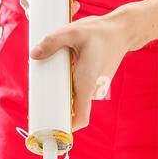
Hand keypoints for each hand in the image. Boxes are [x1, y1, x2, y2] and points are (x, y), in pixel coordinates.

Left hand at [29, 0, 157, 130]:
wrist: (123, 31)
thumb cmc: (101, 32)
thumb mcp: (73, 32)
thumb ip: (52, 42)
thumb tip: (34, 55)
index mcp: (87, 83)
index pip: (80, 118)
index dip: (66, 127)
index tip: (49, 126)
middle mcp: (92, 89)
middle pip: (72, 109)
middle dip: (55, 107)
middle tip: (37, 101)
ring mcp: (95, 87)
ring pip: (75, 99)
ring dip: (62, 94)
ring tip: (46, 83)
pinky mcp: (95, 81)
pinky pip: (79, 90)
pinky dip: (69, 87)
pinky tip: (60, 74)